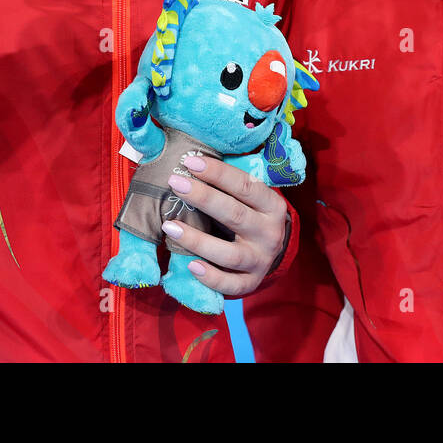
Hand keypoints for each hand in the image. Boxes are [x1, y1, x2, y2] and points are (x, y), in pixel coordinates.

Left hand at [161, 155, 289, 296]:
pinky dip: (211, 277)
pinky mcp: (251, 281)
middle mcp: (270, 232)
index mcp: (272, 205)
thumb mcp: (250, 196)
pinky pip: (231, 284)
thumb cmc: (250, 213)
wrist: (270, 250)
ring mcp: (261, 259)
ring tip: (170, 226)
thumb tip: (193, 158)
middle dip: (203, 197)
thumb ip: (230, 181)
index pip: (245, 185)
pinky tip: (191, 266)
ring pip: (230, 253)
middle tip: (175, 182)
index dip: (218, 172)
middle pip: (234, 214)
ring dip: (198, 240)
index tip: (191, 162)